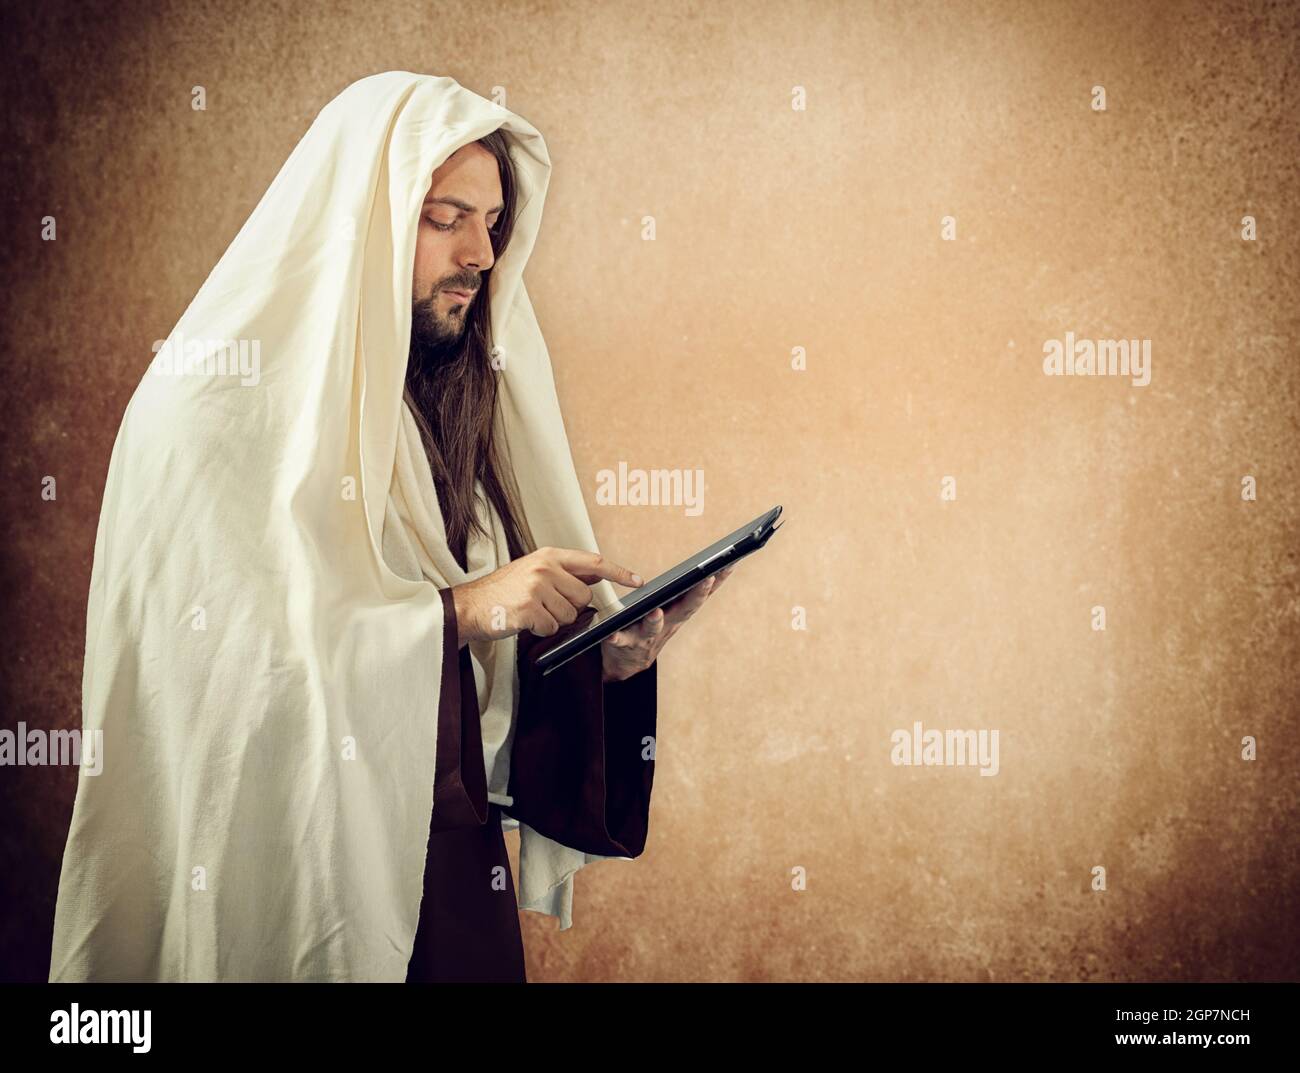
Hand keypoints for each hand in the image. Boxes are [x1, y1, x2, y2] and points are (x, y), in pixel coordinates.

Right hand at [451, 546, 641, 645]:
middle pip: (583, 597)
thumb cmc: (502, 591)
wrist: (468, 606)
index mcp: (548, 556)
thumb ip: (564, 573)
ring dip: (554, 621)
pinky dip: (541, 630)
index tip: (637, 580)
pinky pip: (552, 627)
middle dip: (569, 608)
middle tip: (544, 606)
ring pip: (570, 615)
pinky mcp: (530, 608)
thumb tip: (596, 577)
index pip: (593, 563)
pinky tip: (524, 621)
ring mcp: (537, 587)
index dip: (618, 572)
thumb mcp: (533, 572)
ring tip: (531, 612)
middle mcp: (545, 568)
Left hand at [601, 565, 734, 681]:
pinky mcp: (626, 644)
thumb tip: (710, 568)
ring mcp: (648, 636)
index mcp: (679, 612)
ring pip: (653, 628)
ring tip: (656, 612)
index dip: (717, 580)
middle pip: (685, 609)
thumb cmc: (651, 629)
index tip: (729, 564)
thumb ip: (687, 593)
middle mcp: (668, 624)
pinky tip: (612, 633)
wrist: (627, 663)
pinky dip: (617, 637)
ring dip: (656, 621)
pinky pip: (621, 640)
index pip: (702, 594)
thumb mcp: (674, 611)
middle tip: (706, 578)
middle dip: (697, 594)